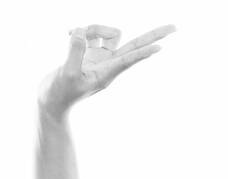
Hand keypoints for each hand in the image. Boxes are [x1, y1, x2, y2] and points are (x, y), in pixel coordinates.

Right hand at [38, 24, 175, 120]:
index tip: (160, 48)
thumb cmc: (60, 95)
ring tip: (72, 34)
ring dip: (93, 26)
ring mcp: (101, 57)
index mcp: (107, 73)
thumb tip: (81, 32)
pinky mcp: (91, 53)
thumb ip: (75, 52)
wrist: (52, 102)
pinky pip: (92, 32)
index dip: (142, 53)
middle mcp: (108, 64)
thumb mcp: (67, 74)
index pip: (129, 60)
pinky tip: (68, 34)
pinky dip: (82, 29)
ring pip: (108, 31)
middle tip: (175, 27)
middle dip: (153, 36)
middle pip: (136, 46)